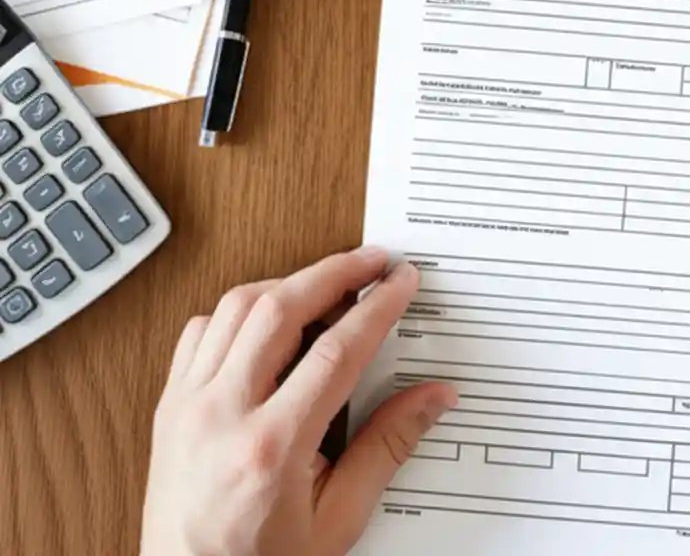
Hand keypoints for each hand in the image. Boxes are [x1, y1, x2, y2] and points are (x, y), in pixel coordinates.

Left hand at [141, 246, 456, 555]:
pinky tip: (267, 318)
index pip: (335, 352)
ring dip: (286, 283)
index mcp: (270, 448)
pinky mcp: (170, 407)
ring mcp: (186, 406)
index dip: (376, 307)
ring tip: (328, 281)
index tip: (401, 283)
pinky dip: (238, 311)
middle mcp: (219, 415)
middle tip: (372, 260)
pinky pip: (199, 332)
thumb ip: (388, 447)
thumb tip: (432, 398)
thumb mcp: (339, 516)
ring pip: (233, 308)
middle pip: (278, 309)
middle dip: (334, 272)